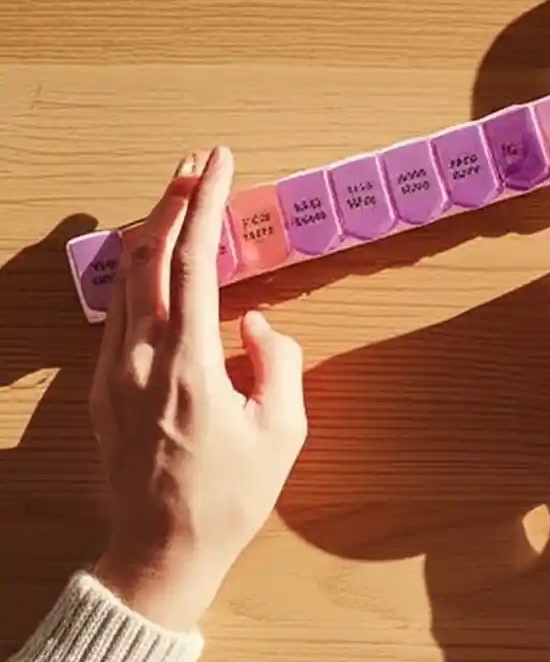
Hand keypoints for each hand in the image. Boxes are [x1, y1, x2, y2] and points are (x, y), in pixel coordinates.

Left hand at [88, 147, 306, 630]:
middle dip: (172, 200)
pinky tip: (158, 264)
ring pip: (125, 281)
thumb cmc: (230, 496)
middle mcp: (141, 360)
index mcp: (189, 366)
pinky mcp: (105, 389)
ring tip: (181, 199)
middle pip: (147, 258)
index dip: (205, 206)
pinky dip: (140, 274)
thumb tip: (257, 324)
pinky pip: (120, 314)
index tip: (219, 163)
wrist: (162, 549)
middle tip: (198, 162)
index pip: (192, 264)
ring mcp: (114, 373)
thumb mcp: (282, 433)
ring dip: (153, 232)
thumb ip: (278, 364)